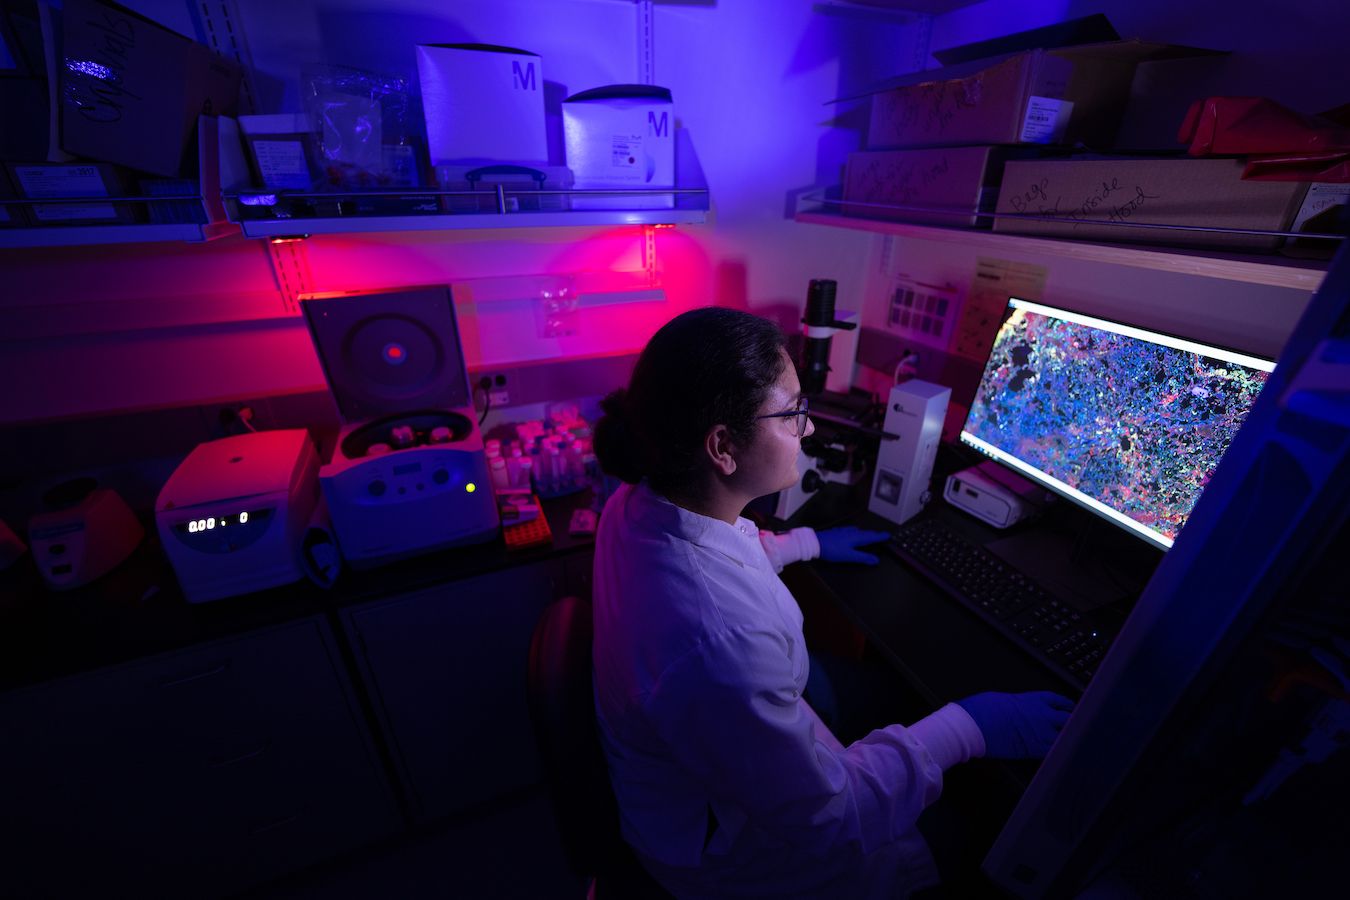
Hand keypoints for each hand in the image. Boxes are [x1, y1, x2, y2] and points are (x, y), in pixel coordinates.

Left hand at [816, 526, 889, 564]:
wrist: (815, 543)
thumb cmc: (832, 550)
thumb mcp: (849, 556)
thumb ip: (863, 558)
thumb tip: (876, 560)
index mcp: (856, 537)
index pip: (872, 536)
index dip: (880, 536)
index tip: (888, 535)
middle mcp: (851, 532)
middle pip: (866, 533)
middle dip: (874, 535)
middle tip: (880, 536)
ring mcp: (844, 531)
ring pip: (858, 532)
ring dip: (865, 534)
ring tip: (868, 536)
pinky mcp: (837, 532)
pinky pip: (850, 531)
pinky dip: (856, 533)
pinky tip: (852, 535)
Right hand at [957, 691, 1074, 758]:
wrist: (974, 725)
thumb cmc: (984, 709)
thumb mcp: (1005, 699)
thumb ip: (1021, 705)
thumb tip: (1024, 711)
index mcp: (1035, 699)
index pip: (1060, 701)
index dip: (1068, 706)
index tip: (1071, 709)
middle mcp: (1042, 715)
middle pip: (1069, 719)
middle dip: (1074, 723)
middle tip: (1077, 727)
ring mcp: (1040, 733)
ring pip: (1066, 737)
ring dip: (1069, 739)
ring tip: (1071, 743)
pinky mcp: (1033, 749)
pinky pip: (1054, 752)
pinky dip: (1058, 752)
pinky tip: (1059, 754)